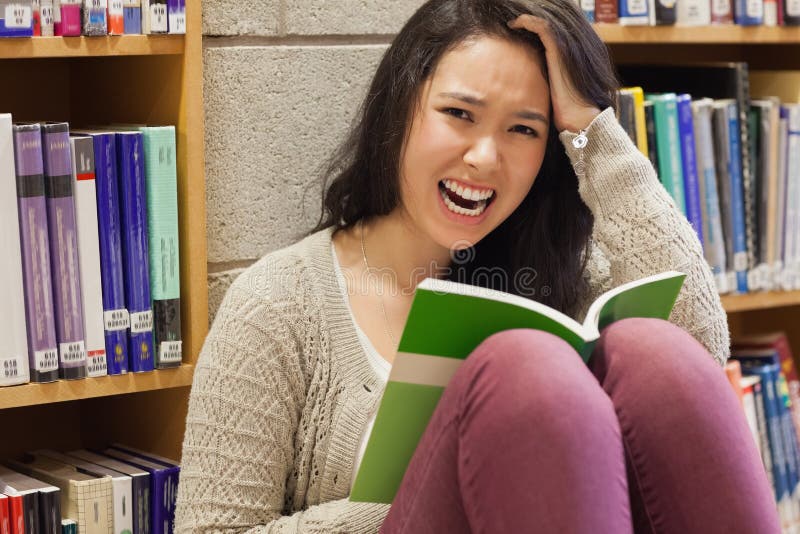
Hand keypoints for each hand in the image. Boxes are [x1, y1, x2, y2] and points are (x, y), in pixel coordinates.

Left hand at [508, 15, 600, 132]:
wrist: (579, 120)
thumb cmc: (564, 115)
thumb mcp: (548, 97)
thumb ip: (539, 89)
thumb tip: (521, 96)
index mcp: (561, 62)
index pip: (546, 39)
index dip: (532, 32)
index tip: (514, 35)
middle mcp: (564, 54)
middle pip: (545, 30)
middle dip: (529, 24)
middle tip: (512, 25)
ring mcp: (563, 51)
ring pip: (544, 25)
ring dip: (527, 20)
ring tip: (512, 23)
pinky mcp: (559, 52)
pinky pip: (543, 29)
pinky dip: (529, 22)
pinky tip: (517, 23)